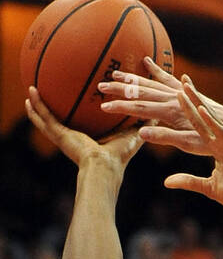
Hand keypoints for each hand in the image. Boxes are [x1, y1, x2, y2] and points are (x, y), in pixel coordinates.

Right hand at [26, 86, 140, 168]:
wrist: (105, 167)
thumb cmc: (119, 157)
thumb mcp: (133, 136)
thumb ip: (143, 124)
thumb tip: (156, 113)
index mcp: (90, 140)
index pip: (83, 124)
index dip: (79, 114)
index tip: (74, 102)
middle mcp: (75, 137)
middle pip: (61, 120)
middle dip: (53, 109)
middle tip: (45, 94)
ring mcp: (64, 136)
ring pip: (47, 119)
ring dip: (37, 106)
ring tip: (30, 92)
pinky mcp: (59, 135)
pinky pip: (45, 118)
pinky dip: (36, 107)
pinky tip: (29, 95)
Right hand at [100, 59, 215, 154]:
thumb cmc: (213, 141)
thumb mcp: (188, 144)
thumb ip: (164, 137)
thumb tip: (140, 133)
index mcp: (171, 112)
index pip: (139, 109)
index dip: (120, 108)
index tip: (103, 107)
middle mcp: (174, 99)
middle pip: (141, 91)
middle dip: (120, 88)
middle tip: (100, 85)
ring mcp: (180, 94)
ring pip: (151, 83)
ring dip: (133, 78)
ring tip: (116, 72)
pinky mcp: (188, 93)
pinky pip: (168, 80)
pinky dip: (157, 71)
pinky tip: (148, 62)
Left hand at [162, 79, 222, 215]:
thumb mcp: (210, 189)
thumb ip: (188, 182)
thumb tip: (166, 182)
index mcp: (216, 148)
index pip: (198, 126)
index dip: (187, 111)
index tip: (174, 95)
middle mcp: (222, 141)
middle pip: (202, 117)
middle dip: (190, 99)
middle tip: (177, 82)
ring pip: (210, 119)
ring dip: (197, 103)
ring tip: (184, 88)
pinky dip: (212, 121)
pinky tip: (202, 109)